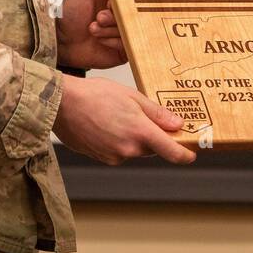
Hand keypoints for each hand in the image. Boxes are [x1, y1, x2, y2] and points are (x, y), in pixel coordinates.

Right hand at [53, 75, 196, 164]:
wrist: (61, 104)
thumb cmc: (95, 94)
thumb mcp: (132, 96)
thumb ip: (157, 113)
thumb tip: (177, 124)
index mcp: (140, 132)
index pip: (172, 152)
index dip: (185, 154)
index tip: (191, 153)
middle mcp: (129, 149)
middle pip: (152, 148)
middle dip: (152, 135)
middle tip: (141, 115)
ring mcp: (114, 156)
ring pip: (134, 149)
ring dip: (133, 137)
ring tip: (117, 115)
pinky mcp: (102, 158)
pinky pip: (118, 151)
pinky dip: (118, 140)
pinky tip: (106, 123)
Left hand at [56, 0, 126, 70]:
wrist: (62, 44)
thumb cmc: (69, 14)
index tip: (110, 1)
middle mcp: (121, 12)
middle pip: (132, 12)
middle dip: (113, 16)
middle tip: (98, 17)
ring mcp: (124, 30)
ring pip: (129, 28)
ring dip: (109, 30)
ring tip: (93, 30)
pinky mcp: (124, 48)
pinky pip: (128, 44)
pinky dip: (113, 42)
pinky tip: (100, 41)